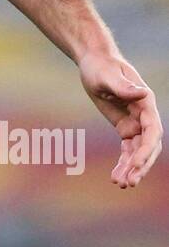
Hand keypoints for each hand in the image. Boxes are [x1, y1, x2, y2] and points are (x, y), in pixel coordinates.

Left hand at [78, 50, 162, 188]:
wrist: (94, 62)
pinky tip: (115, 177)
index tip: (134, 164)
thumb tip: (142, 94)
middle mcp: (145, 115)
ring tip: (120, 184)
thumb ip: (124, 87)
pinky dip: (123, 163)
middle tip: (129, 183)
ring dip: (131, 169)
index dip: (146, 150)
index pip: (152, 131)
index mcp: (145, 102)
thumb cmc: (101, 66)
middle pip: (149, 146)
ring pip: (138, 152)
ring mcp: (136, 123)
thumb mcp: (108, 75)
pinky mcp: (125, 127)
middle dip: (140, 165)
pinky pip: (127, 150)